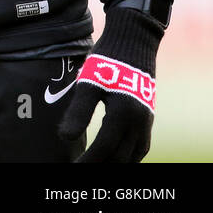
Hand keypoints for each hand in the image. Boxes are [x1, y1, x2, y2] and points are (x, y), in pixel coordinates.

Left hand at [58, 7, 162, 162]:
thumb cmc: (106, 60)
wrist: (133, 41)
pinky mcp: (148, 115)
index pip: (104, 149)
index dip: (88, 162)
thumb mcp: (88, 84)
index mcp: (123, 115)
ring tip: (97, 167)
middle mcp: (139, 121)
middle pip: (121, 157)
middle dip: (101, 166)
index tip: (73, 168)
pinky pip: (141, 145)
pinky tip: (118, 157)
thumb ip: (78, 112)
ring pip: (134, 154)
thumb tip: (64, 138)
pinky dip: (130, 156)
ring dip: (117, 164)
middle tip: (81, 170)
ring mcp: (146, 119)